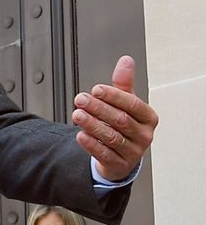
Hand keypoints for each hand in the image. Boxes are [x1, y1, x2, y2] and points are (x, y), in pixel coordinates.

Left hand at [73, 56, 157, 181]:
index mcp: (148, 117)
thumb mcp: (125, 103)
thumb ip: (123, 84)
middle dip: (99, 108)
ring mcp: (134, 152)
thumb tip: (126, 60)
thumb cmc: (124, 124)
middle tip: (80, 99)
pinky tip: (80, 135)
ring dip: (92, 125)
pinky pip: (105, 154)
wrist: (121, 154)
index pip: (133, 104)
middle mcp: (144, 135)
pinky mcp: (120, 165)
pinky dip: (91, 144)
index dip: (114, 96)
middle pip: (121, 120)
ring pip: (112, 137)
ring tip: (77, 115)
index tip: (96, 89)